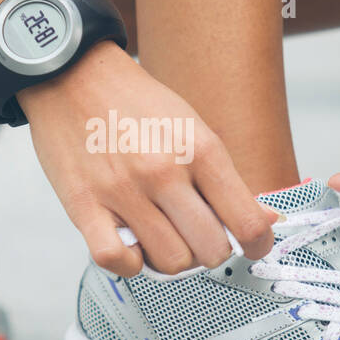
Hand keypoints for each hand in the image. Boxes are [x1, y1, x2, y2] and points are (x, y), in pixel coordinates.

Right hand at [21, 42, 278, 275]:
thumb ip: (226, 178)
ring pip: (170, 262)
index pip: (247, 222)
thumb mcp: (192, 127)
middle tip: (199, 236)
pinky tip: (130, 244)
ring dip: (171, 257)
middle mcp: (164, 172)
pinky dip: (128, 263)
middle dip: (212, 251)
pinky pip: (115, 260)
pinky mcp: (84, 205)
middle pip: (211, 251)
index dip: (258, 245)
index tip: (253, 247)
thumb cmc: (134, 103)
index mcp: (200, 149)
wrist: (72, 76)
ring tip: (162, 235)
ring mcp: (123, 191)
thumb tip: (266, 220)